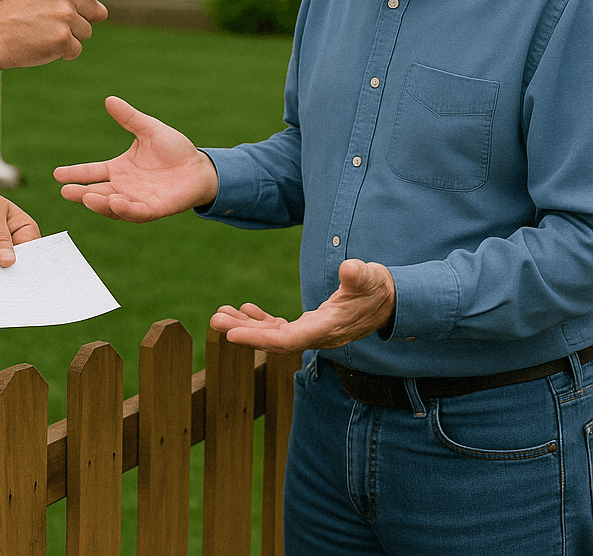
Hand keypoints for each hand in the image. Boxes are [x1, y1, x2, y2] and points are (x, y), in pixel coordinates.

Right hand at [0, 0, 151, 68]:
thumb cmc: (14, 17)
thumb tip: (104, 12)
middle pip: (96, 13)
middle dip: (80, 21)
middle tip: (48, 23)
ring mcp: (65, 16)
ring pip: (85, 34)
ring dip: (68, 39)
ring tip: (40, 34)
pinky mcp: (63, 39)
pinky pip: (75, 51)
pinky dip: (62, 53)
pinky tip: (41, 47)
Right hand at [53, 96, 219, 219]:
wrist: (200, 166)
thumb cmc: (174, 149)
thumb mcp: (149, 130)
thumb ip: (129, 118)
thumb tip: (109, 99)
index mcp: (119, 169)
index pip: (91, 172)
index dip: (75, 173)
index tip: (57, 174)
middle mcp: (123, 187)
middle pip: (96, 192)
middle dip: (81, 193)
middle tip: (66, 191)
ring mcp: (136, 200)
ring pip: (112, 206)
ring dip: (99, 204)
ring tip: (87, 197)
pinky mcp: (153, 209)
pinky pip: (136, 212)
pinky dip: (125, 209)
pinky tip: (115, 201)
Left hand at [209, 259, 395, 351]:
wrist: (394, 301)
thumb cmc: (381, 288)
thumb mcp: (372, 277)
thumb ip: (360, 275)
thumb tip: (350, 268)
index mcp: (327, 328)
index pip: (286, 339)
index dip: (257, 337)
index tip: (230, 333)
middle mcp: (317, 336)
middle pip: (273, 340)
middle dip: (243, 331)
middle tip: (213, 320)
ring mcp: (314, 332)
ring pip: (274, 334)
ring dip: (246, 325)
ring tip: (219, 314)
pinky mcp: (312, 325)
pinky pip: (281, 328)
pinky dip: (262, 320)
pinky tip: (245, 309)